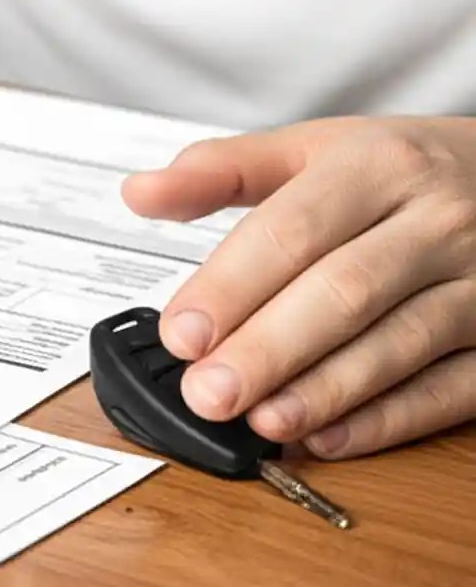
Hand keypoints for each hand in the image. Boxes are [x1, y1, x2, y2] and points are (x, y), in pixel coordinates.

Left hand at [122, 116, 475, 458]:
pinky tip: (328, 437)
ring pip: (399, 343)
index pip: (292, 231)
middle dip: (267, 349)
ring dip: (324, 391)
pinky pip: (450, 387)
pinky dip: (388, 419)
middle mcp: (437, 220)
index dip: (230, 288)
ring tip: (261, 421)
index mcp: (379, 166)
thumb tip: (140, 192)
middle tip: (207, 393)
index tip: (181, 334)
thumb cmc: (406, 172)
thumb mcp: (316, 149)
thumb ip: (222, 171)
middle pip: (342, 292)